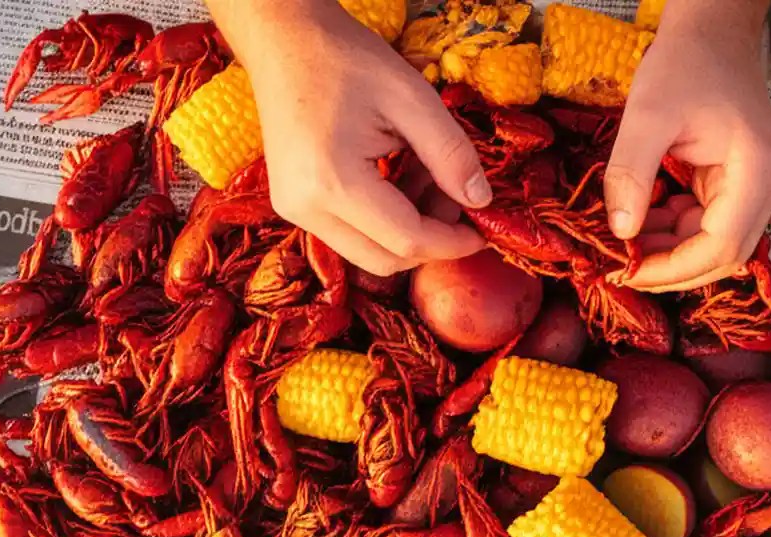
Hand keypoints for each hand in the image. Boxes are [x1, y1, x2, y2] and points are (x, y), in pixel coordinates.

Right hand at [205, 0, 490, 274]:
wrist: (286, 42)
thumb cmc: (347, 60)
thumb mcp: (412, 98)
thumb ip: (451, 154)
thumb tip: (481, 202)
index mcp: (332, 182)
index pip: (406, 240)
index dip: (452, 242)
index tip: (484, 229)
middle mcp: (305, 208)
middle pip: (384, 260)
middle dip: (432, 241)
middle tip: (458, 199)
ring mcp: (293, 210)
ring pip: (368, 253)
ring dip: (410, 231)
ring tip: (430, 179)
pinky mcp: (294, 205)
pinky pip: (351, 234)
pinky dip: (386, 221)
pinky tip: (403, 178)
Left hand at [604, 0, 770, 291]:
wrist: (712, 31)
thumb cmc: (687, 62)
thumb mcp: (648, 114)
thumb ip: (632, 173)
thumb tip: (620, 232)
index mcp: (756, 174)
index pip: (721, 247)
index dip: (673, 269)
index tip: (628, 272)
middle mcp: (766, 188)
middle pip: (722, 256)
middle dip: (670, 268)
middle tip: (621, 268)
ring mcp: (753, 187)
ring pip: (711, 243)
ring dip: (667, 250)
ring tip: (622, 242)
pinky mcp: (736, 183)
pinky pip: (704, 222)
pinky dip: (670, 229)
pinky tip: (639, 218)